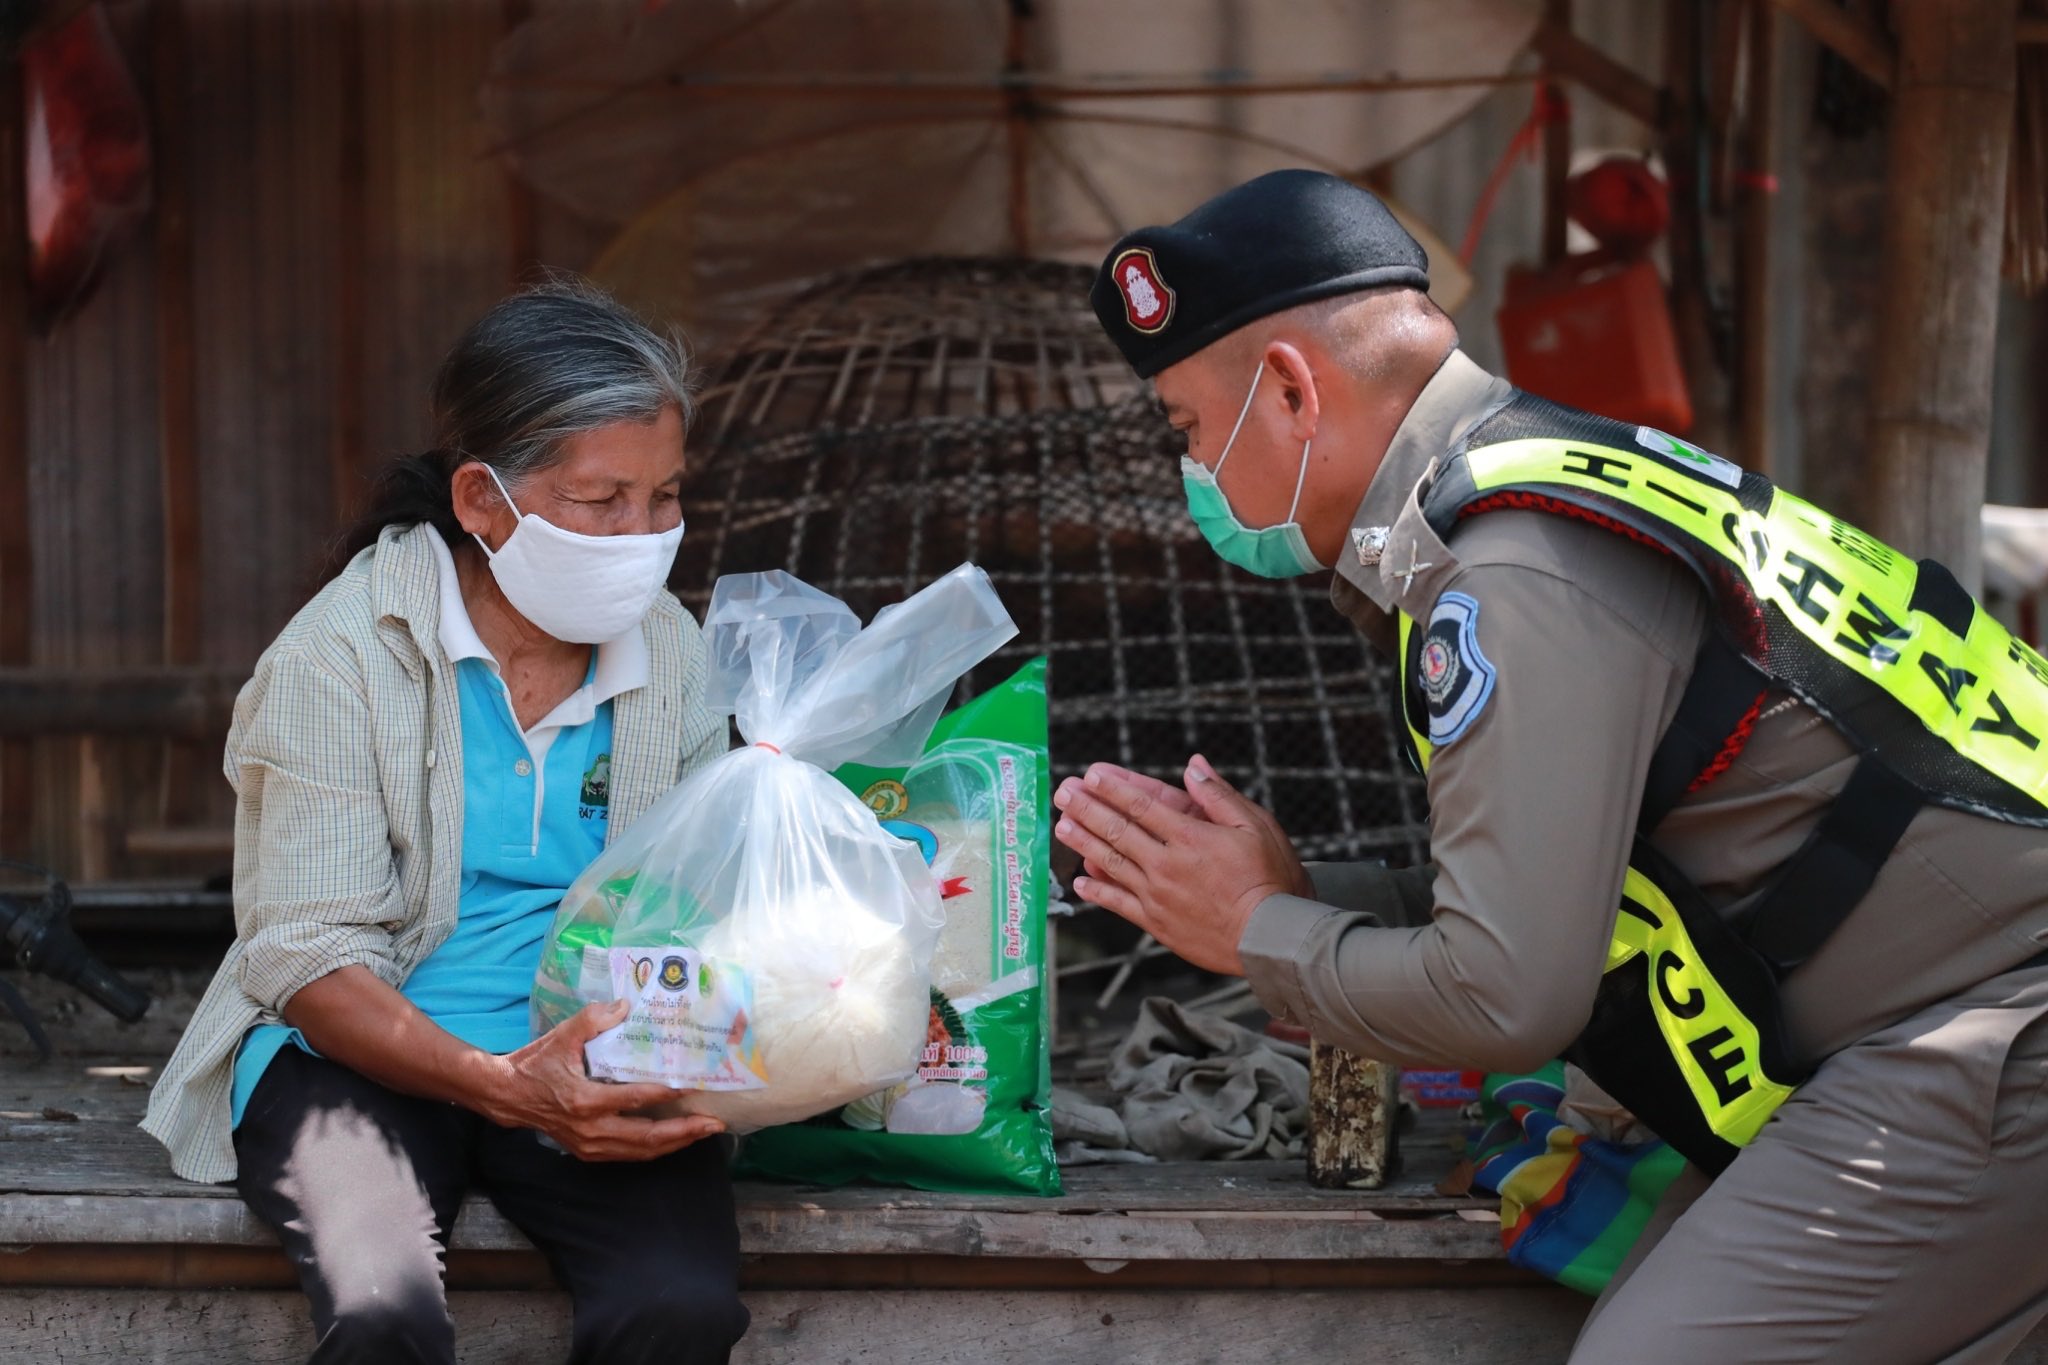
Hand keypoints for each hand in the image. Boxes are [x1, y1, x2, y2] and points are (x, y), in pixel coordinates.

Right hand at [482, 1000, 725, 1160]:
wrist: (506, 1095)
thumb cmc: (536, 1063)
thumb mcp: (562, 1036)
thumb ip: (593, 1019)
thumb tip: (625, 1007)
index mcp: (585, 1100)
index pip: (635, 1099)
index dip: (666, 1093)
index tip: (692, 1086)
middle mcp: (591, 1129)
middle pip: (646, 1137)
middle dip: (683, 1132)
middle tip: (714, 1124)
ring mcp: (590, 1145)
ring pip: (640, 1151)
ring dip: (675, 1143)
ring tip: (704, 1132)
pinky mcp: (588, 1152)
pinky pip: (629, 1155)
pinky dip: (655, 1149)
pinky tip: (675, 1139)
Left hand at [1052, 754, 1311, 975]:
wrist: (1271, 937)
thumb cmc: (1271, 880)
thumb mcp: (1256, 825)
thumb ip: (1219, 795)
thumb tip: (1194, 766)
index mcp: (1190, 837)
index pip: (1142, 805)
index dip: (1113, 788)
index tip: (1091, 775)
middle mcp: (1167, 864)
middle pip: (1118, 830)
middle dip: (1087, 808)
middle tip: (1064, 793)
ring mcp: (1158, 895)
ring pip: (1112, 863)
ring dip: (1084, 842)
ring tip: (1061, 826)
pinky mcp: (1157, 923)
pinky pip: (1119, 904)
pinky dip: (1098, 891)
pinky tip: (1080, 881)